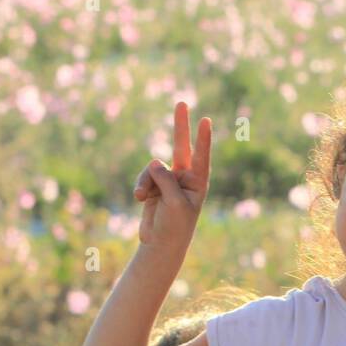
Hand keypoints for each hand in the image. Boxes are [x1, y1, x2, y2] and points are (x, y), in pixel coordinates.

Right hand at [134, 100, 211, 249]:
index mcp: (198, 183)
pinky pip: (144, 177)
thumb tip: (154, 161)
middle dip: (181, 125)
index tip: (206, 121)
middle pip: (182, 146)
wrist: (160, 243)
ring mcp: (168, 180)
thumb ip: (166, 179)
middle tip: (182, 102)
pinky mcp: (154, 185)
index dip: (202, 139)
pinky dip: (140, 186)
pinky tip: (139, 199)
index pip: (201, 157)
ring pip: (153, 168)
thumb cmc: (175, 226)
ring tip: (142, 197)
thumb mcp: (174, 203)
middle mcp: (184, 177)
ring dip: (146, 181)